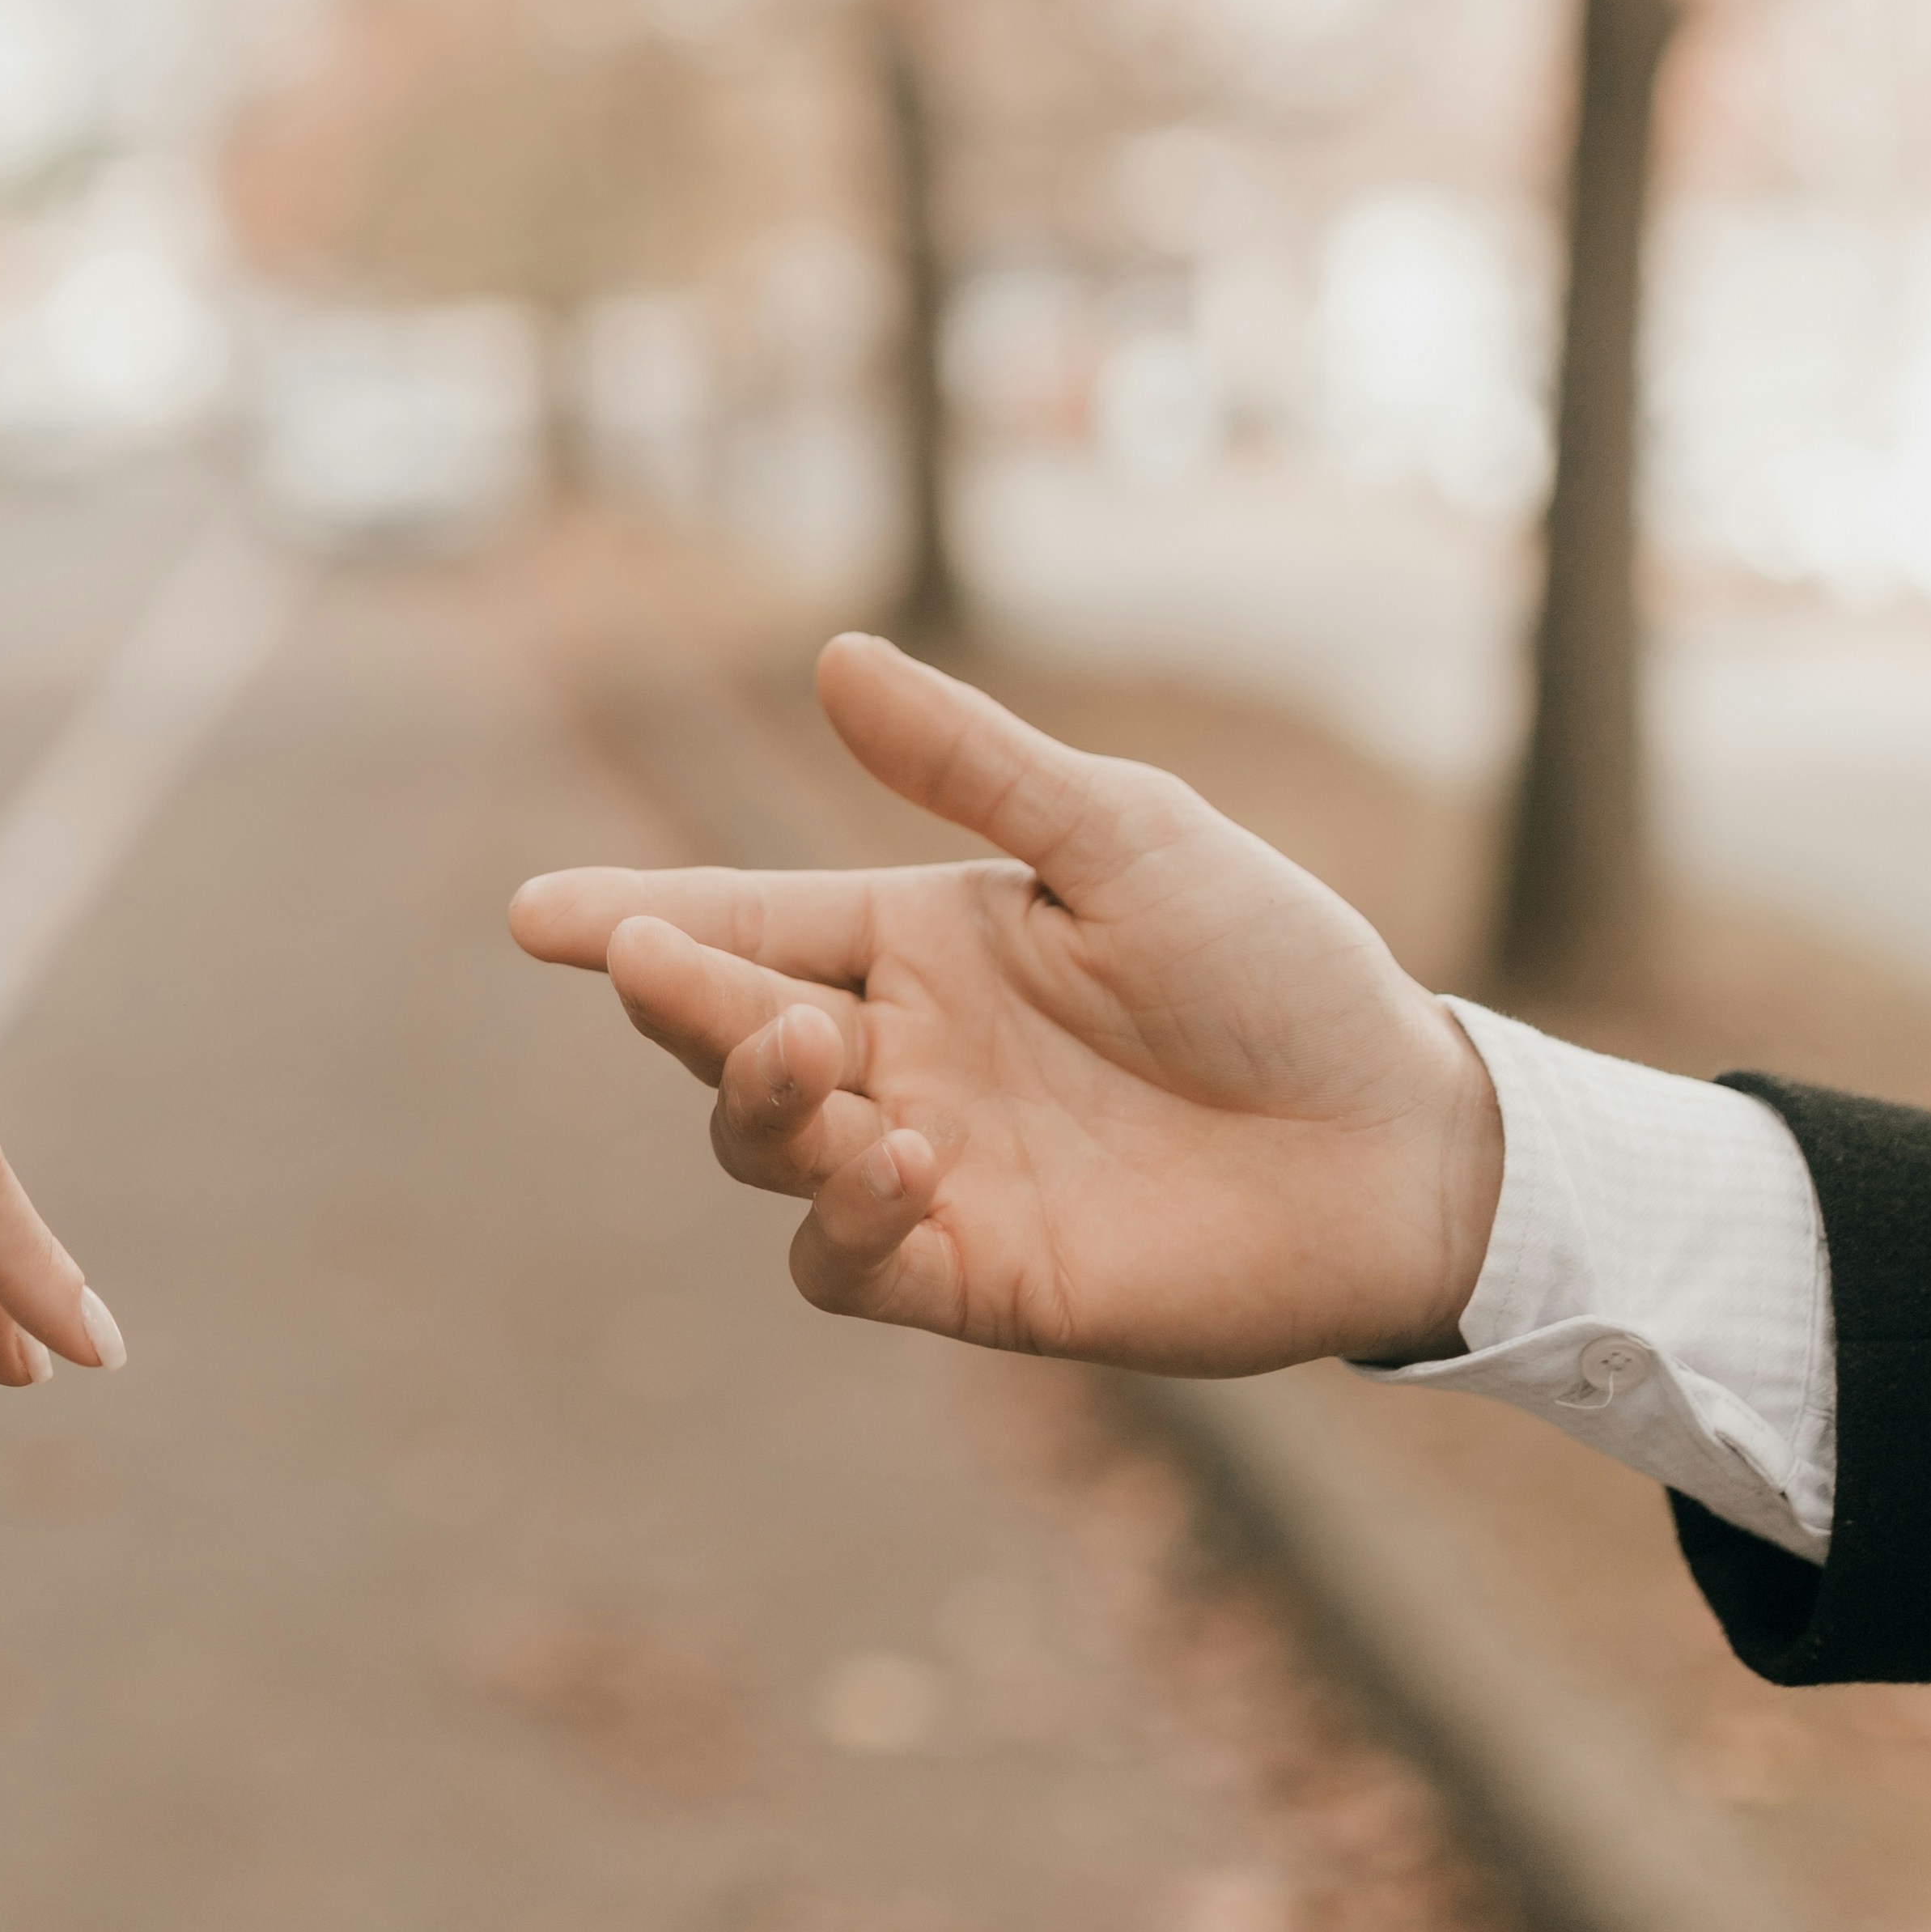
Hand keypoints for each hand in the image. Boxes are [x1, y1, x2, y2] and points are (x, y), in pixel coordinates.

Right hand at [509, 633, 1501, 1377]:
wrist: (1397, 1140)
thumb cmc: (1280, 970)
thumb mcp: (1129, 836)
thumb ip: (974, 766)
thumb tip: (833, 655)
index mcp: (923, 938)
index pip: (744, 920)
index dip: (634, 921)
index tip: (533, 916)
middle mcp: (903, 1052)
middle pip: (724, 1037)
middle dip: (682, 1007)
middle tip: (682, 975)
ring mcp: (928, 1170)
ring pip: (761, 1152)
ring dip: (766, 1113)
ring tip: (846, 1085)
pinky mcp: (972, 1275)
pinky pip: (841, 1264)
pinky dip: (841, 1220)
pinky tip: (906, 1167)